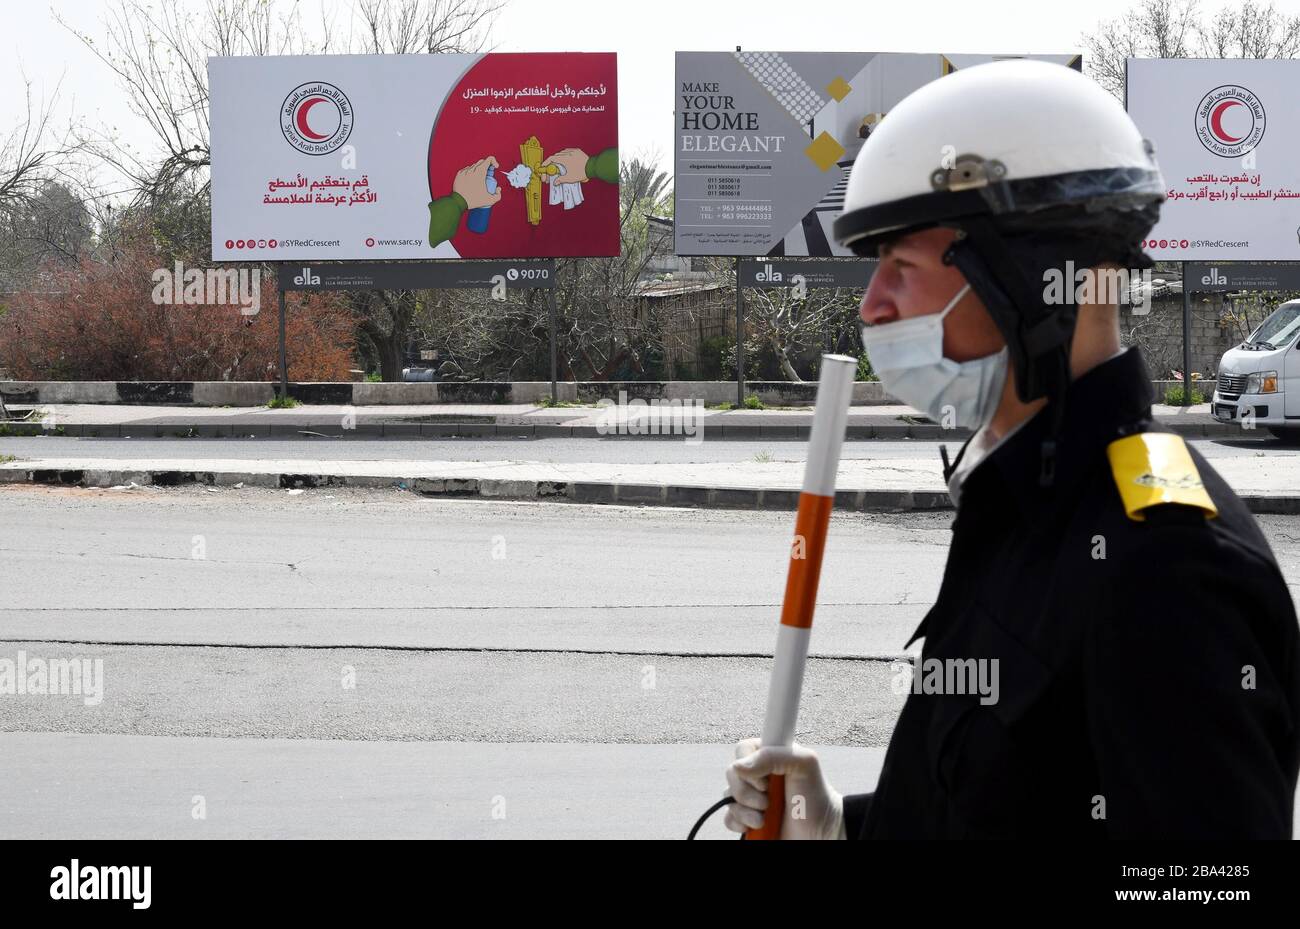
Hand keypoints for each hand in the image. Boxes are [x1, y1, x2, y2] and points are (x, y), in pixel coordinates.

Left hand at [452, 156, 500, 209]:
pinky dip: (471, 173)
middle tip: (488, 176)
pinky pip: (467, 170)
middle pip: (482, 162)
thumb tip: (498, 189)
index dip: (494, 162)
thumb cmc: (473, 200)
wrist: (459, 201)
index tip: (495, 168)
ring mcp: (465, 171)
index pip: (489, 159)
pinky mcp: (459, 174)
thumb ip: (498, 195)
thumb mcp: (490, 200)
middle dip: (487, 167)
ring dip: (479, 170)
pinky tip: (471, 180)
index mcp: (480, 172)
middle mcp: (472, 169)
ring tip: (479, 180)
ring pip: (474, 166)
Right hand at [541, 148, 587, 183]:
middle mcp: (568, 153)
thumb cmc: (583, 171)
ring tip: (557, 166)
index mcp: (564, 158)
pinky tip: (565, 161)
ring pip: (561, 154)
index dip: (546, 163)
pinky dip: (564, 156)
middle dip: (552, 163)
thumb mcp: (570, 178)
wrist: (593, 167)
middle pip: (555, 157)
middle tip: (551, 170)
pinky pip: (568, 152)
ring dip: (558, 159)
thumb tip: (555, 182)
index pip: (551, 159)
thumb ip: (561, 180)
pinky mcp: (577, 151)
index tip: (543, 167)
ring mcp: (572, 151)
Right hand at [724, 739, 844, 839]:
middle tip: (768, 801)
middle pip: (731, 774)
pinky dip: (738, 823)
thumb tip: (738, 766)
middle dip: (747, 792)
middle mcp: (757, 774)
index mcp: (769, 755)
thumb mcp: (804, 764)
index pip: (742, 749)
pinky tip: (756, 825)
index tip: (767, 781)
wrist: (821, 831)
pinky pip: (728, 817)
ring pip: (728, 796)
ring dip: (745, 810)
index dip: (748, 765)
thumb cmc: (815, 796)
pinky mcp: (747, 818)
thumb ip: (774, 755)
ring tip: (765, 817)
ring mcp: (751, 796)